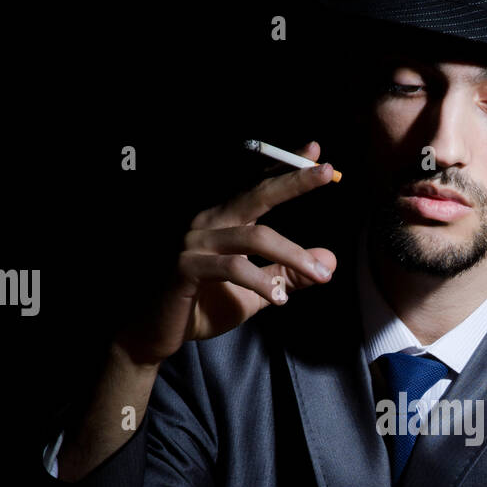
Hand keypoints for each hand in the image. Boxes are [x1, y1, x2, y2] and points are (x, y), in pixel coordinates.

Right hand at [115, 141, 337, 366]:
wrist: (157, 334)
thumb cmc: (203, 306)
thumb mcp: (256, 291)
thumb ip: (287, 273)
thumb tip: (330, 261)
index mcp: (224, 222)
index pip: (258, 188)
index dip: (285, 168)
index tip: (316, 152)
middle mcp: (208, 222)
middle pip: (256, 195)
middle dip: (292, 181)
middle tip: (326, 173)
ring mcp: (195, 242)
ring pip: (254, 237)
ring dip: (293, 255)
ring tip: (321, 276)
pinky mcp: (184, 267)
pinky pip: (232, 267)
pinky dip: (261, 282)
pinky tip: (279, 298)